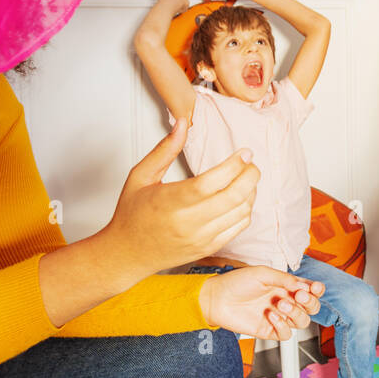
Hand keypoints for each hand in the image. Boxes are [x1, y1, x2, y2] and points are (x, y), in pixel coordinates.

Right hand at [101, 121, 260, 275]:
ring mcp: (200, 238)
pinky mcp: (208, 248)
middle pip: (233, 197)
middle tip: (251, 163)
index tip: (244, 153)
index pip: (210, 183)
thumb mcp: (140, 176)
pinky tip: (240, 198)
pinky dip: (246, 210)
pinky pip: (238, 227)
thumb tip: (182, 124)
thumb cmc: (132, 214)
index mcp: (170, 202)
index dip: (233, 165)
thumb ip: (164, 150)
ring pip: (241, 212)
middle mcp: (187, 222)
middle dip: (250, 176)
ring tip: (246, 178)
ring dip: (251, 192)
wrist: (127, 253)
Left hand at [199, 266, 323, 337]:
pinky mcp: (269, 330)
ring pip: (303, 322)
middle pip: (312, 308)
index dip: (317, 290)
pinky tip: (271, 316)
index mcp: (287, 286)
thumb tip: (302, 286)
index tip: (314, 288)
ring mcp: (279, 317)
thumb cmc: (237, 282)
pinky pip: (286, 334)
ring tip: (281, 305)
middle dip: (310, 302)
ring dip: (296, 313)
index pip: (311, 291)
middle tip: (298, 296)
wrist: (217, 298)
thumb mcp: (263, 273)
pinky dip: (282, 325)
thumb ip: (285, 279)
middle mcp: (286, 302)